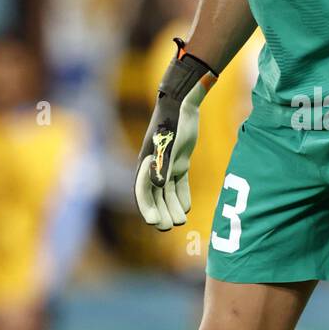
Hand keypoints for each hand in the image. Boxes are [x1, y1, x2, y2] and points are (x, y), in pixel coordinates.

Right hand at [134, 38, 216, 230]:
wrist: (182, 102)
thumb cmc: (174, 122)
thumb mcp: (170, 143)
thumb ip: (162, 164)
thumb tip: (157, 185)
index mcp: (146, 161)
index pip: (142, 190)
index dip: (146, 207)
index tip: (154, 223)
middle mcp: (153, 164)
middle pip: (153, 194)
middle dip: (159, 212)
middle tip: (168, 227)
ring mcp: (166, 162)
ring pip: (166, 191)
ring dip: (170, 206)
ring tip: (179, 221)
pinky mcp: (179, 159)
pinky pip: (178, 182)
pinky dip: (181, 195)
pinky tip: (187, 208)